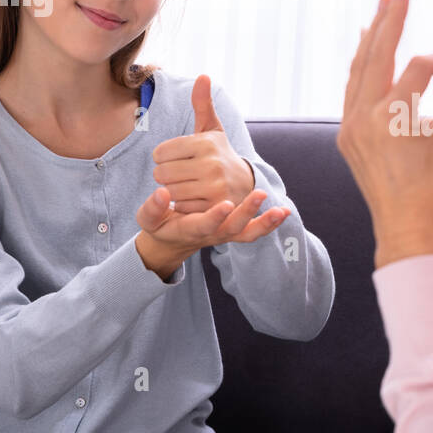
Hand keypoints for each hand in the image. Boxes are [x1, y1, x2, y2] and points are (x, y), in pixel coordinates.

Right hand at [134, 185, 284, 257]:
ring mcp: (226, 233)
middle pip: (232, 228)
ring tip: (281, 210)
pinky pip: (254, 231)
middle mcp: (212, 234)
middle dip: (246, 213)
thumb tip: (162, 193)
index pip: (204, 225)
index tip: (226, 204)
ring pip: (247, 232)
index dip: (214, 217)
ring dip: (264, 222)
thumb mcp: (148, 218)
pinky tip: (284, 211)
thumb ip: (153, 207)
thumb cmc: (160, 224)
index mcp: (190, 230)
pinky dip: (269, 224)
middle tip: (259, 195)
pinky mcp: (234, 231)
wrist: (173, 239)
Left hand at [152, 74, 274, 216]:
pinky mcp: (215, 207)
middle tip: (182, 175)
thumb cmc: (220, 155)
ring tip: (189, 186)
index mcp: (205, 142)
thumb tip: (203, 75)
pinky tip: (196, 199)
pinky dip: (183, 206)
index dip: (164, 157)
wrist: (247, 185)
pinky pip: (180, 207)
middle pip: (161, 173)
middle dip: (166, 176)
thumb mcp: (212, 129)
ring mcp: (215, 187)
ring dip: (173, 191)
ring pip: (169, 191)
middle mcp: (212, 163)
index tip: (178, 158)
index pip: (159, 152)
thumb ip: (202, 104)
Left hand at [336, 0, 432, 266]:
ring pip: (359, 68)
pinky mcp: (346, 134)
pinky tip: (367, 45)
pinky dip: (361, 65)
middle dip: (391, 18)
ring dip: (372, 37)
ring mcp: (350, 125)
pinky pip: (352, 89)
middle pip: (377, 53)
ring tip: (382, 8)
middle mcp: (365, 116)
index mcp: (393, 117)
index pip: (422, 67)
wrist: (406, 225)